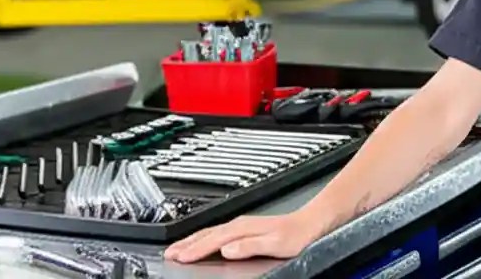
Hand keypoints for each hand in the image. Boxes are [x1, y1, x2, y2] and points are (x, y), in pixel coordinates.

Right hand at [164, 210, 325, 263]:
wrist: (312, 223)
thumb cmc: (297, 234)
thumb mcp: (274, 244)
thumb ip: (249, 246)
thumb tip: (227, 249)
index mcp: (243, 229)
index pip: (212, 241)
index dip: (194, 250)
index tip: (178, 258)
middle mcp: (240, 225)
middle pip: (207, 235)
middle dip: (186, 244)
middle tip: (169, 253)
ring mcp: (243, 226)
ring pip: (211, 232)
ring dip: (193, 240)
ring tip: (179, 248)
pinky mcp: (246, 229)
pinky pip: (218, 233)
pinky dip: (205, 238)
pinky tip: (205, 242)